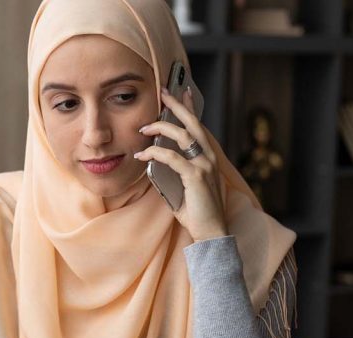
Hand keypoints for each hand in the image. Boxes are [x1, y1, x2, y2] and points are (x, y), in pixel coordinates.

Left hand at [133, 86, 227, 241]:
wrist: (210, 232)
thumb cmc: (197, 211)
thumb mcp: (185, 186)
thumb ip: (174, 171)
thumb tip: (154, 160)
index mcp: (208, 157)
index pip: (199, 127)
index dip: (190, 108)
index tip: (182, 91)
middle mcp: (209, 157)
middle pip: (193, 124)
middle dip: (177, 106)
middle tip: (164, 92)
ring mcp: (204, 165)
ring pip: (183, 136)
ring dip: (162, 128)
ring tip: (145, 127)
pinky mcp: (195, 176)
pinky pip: (171, 158)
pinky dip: (154, 154)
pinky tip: (141, 155)